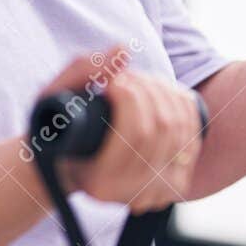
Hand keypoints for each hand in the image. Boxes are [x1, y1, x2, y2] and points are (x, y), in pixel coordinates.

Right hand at [35, 46, 202, 212]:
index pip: (135, 133)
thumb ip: (81, 71)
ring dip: (161, 91)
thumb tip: (123, 50)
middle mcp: (133, 194)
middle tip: (124, 76)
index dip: (128, 96)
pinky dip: (179, 103)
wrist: (70, 165)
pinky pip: (192, 133)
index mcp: (100, 183)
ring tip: (137, 82)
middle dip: (144, 89)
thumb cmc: (55, 131)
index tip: (112, 80)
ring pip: (178, 127)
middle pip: (160, 127)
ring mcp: (159, 191)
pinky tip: (159, 91)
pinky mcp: (177, 183)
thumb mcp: (53, 98)